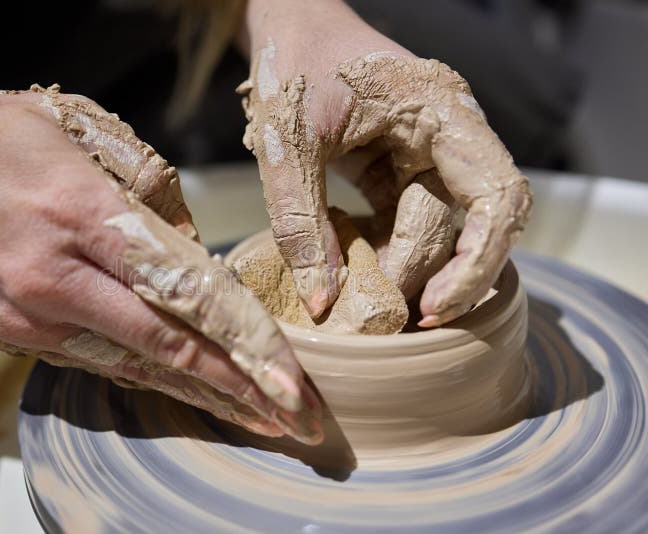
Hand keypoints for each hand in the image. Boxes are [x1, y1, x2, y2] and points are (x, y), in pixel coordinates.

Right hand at [0, 81, 321, 443]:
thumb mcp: (70, 125)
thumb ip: (142, 184)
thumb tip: (189, 245)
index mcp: (79, 210)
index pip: (184, 286)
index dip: (244, 338)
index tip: (289, 377)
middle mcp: (57, 276)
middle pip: (168, 344)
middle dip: (238, 386)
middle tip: (294, 418)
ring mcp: (30, 314)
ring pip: (135, 366)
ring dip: (201, 395)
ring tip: (255, 418)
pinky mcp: (12, 333)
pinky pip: (97, 359)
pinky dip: (150, 378)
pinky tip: (190, 392)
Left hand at [240, 0, 531, 324]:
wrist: (287, 27)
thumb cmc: (292, 63)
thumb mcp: (287, 141)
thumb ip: (299, 221)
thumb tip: (322, 302)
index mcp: (443, 113)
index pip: (499, 195)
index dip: (480, 260)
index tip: (435, 305)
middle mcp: (448, 138)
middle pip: (467, 225)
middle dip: (434, 278)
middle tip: (388, 320)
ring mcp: (426, 156)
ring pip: (437, 231)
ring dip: (410, 274)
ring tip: (370, 311)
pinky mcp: (399, 172)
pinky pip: (408, 224)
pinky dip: (390, 257)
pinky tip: (361, 282)